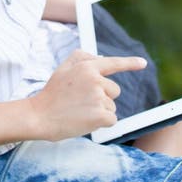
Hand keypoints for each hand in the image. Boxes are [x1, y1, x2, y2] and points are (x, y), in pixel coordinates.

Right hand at [29, 49, 146, 141]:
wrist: (39, 116)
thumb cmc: (51, 94)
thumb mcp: (62, 69)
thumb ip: (81, 58)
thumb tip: (102, 57)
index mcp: (86, 67)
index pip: (113, 63)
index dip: (130, 63)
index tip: (143, 63)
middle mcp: (95, 79)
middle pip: (114, 90)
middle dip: (103, 97)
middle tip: (81, 102)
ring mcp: (98, 97)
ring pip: (112, 106)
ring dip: (100, 111)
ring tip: (80, 111)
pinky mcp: (100, 115)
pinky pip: (112, 119)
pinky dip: (101, 123)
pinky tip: (85, 121)